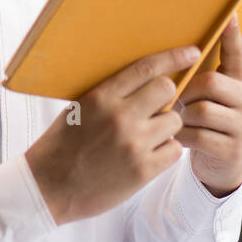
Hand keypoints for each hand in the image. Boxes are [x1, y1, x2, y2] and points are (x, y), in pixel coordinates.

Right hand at [24, 45, 198, 225]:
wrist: (47, 189)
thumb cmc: (61, 146)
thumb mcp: (78, 110)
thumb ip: (109, 95)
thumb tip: (142, 81)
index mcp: (101, 97)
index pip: (147, 68)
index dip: (174, 57)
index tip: (193, 52)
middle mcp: (120, 117)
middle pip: (167, 90)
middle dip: (168, 97)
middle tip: (157, 108)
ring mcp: (133, 144)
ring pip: (175, 122)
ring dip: (167, 127)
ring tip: (148, 137)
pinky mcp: (142, 170)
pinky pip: (174, 150)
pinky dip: (166, 152)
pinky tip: (149, 155)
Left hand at [172, 14, 241, 196]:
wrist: (220, 165)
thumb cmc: (207, 122)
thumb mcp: (210, 97)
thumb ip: (202, 77)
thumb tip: (179, 51)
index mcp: (241, 82)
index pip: (237, 53)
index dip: (232, 35)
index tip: (230, 15)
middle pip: (210, 82)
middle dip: (187, 92)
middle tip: (178, 102)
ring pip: (201, 110)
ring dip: (182, 116)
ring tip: (179, 121)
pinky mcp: (232, 149)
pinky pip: (197, 136)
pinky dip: (182, 137)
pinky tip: (180, 138)